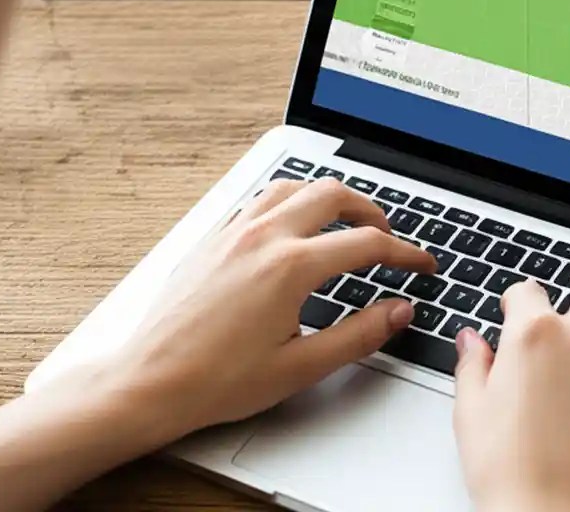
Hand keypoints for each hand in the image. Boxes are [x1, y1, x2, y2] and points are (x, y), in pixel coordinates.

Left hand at [99, 177, 436, 438]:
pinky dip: (290, 202)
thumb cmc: (215, 381)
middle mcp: (262, 238)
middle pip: (333, 195)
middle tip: (388, 236)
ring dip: (328, 198)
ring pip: (293, 187)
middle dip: (371, 211)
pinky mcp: (211, 240)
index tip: (421, 265)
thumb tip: (398, 312)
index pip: (368, 245)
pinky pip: (259, 200)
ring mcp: (232, 233)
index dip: (405, 253)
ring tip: (346, 221)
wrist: (148, 383)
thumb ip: (359, 335)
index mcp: (290, 267)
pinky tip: (293, 226)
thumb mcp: (301, 367)